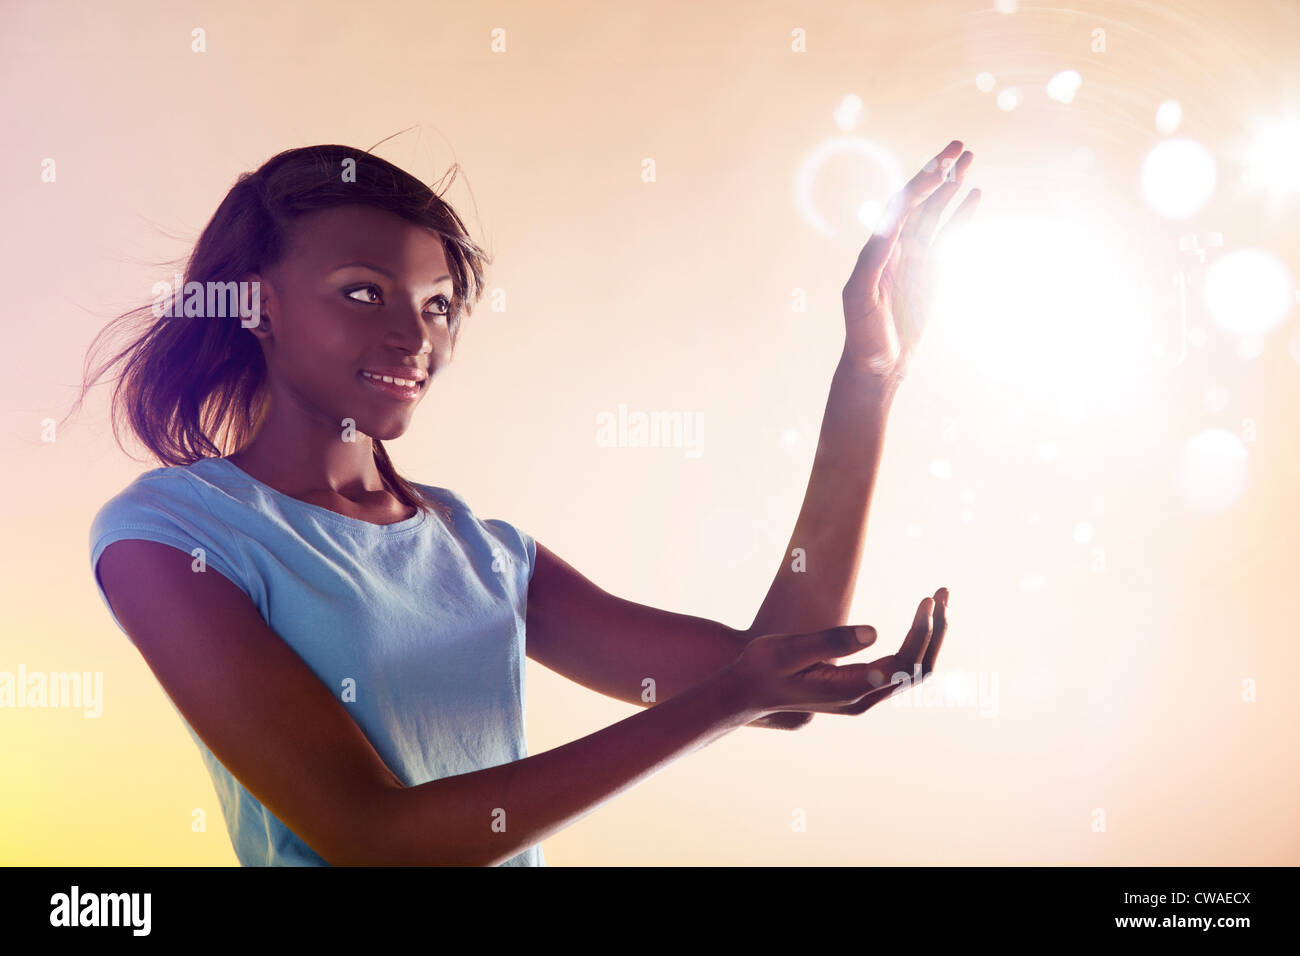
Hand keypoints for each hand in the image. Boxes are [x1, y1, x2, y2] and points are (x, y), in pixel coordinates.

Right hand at [732, 588, 950, 727]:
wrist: (748, 692)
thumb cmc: (763, 668)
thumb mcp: (788, 650)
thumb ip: (830, 642)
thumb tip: (875, 632)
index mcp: (851, 690)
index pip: (904, 662)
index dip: (922, 631)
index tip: (928, 598)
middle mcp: (864, 698)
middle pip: (918, 668)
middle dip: (936, 630)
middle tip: (942, 592)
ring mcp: (864, 696)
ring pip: (913, 670)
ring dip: (929, 636)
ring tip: (936, 600)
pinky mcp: (860, 688)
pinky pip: (901, 668)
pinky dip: (915, 642)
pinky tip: (919, 620)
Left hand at [842, 139, 980, 387]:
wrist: (878, 362)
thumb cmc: (864, 333)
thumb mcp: (861, 298)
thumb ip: (873, 262)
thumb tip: (889, 228)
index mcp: (877, 247)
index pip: (901, 206)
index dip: (921, 184)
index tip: (941, 167)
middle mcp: (895, 245)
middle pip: (919, 200)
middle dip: (937, 173)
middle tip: (959, 146)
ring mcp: (915, 256)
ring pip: (935, 212)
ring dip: (951, 186)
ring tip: (969, 160)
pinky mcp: (931, 269)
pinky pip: (948, 235)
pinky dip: (961, 215)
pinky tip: (975, 196)